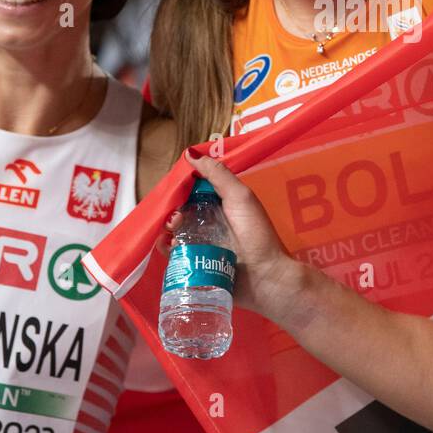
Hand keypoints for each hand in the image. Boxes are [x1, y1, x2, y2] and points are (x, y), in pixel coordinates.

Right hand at [176, 153, 304, 315]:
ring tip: (174, 232)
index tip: (173, 186)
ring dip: (168, 228)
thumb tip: (191, 154)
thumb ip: (218, 175)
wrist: (265, 278)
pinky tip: (169, 246)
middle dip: (172, 209)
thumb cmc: (256, 235)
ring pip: (175, 231)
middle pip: (181, 209)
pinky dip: (167, 247)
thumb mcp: (240, 197)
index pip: (194, 189)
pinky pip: (175, 253)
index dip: (182, 187)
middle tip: (176, 217)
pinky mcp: (196, 263)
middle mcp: (211, 222)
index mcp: (222, 204)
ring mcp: (203, 243)